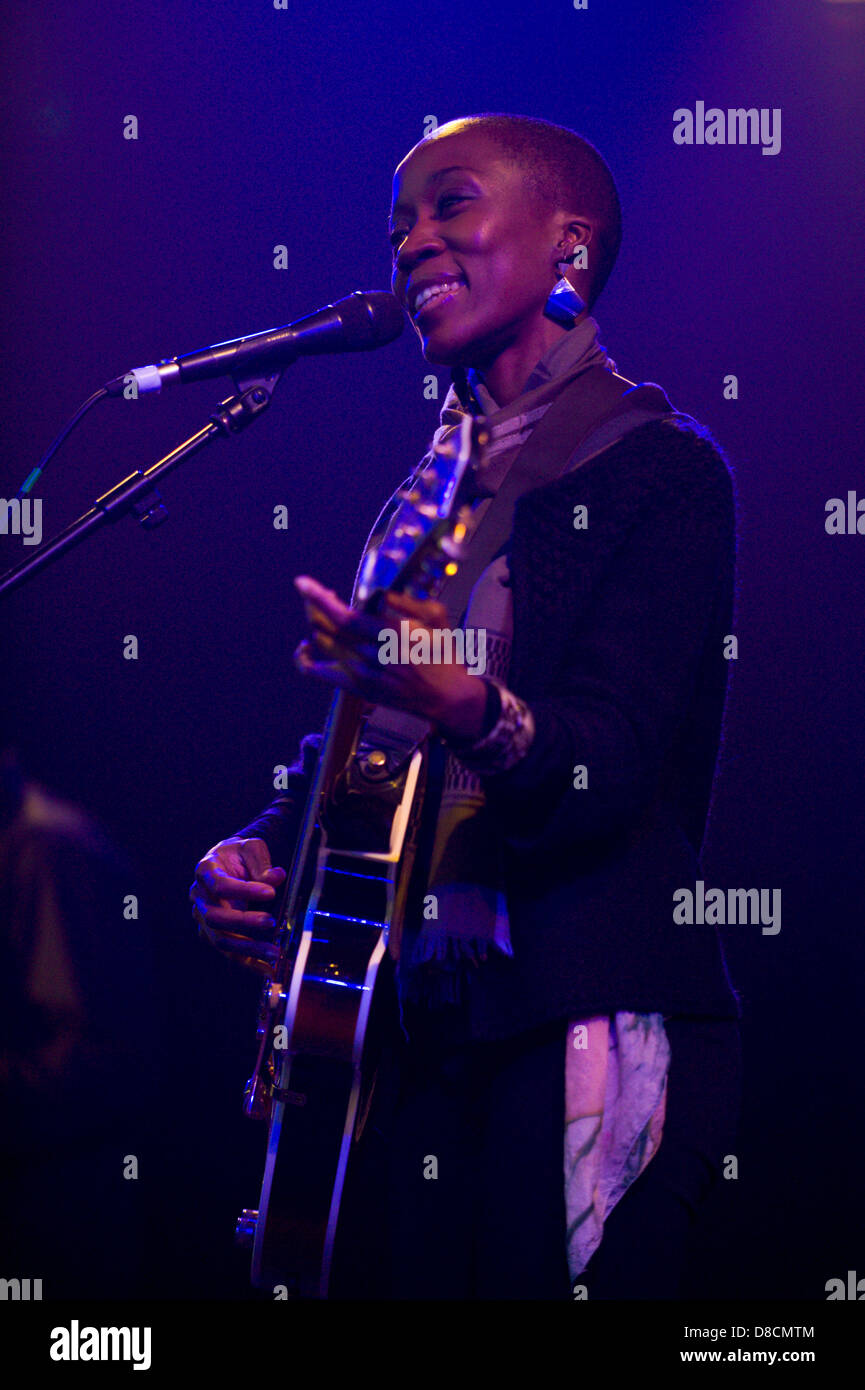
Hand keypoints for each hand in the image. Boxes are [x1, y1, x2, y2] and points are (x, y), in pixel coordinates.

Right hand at [189, 836, 285, 974]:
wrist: (229, 862)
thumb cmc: (239, 855)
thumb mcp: (251, 848)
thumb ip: (262, 862)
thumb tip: (276, 877)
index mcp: (206, 871)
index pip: (220, 885)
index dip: (244, 891)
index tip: (270, 892)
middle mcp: (199, 897)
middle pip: (215, 917)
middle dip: (244, 922)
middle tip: (271, 921)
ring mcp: (204, 918)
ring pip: (220, 939)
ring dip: (248, 948)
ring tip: (274, 952)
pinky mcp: (213, 934)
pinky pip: (229, 952)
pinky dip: (248, 962)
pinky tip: (268, 969)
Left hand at [293, 576, 487, 740]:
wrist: (447, 697)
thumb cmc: (442, 652)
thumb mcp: (435, 617)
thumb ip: (405, 601)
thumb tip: (377, 592)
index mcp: (392, 635)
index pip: (344, 616)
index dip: (319, 598)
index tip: (302, 582)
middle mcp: (373, 656)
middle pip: (328, 627)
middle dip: (317, 605)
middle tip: (321, 593)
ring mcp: (363, 675)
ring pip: (324, 643)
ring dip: (318, 623)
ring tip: (326, 613)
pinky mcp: (358, 688)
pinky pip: (319, 673)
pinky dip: (305, 659)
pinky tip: (304, 647)